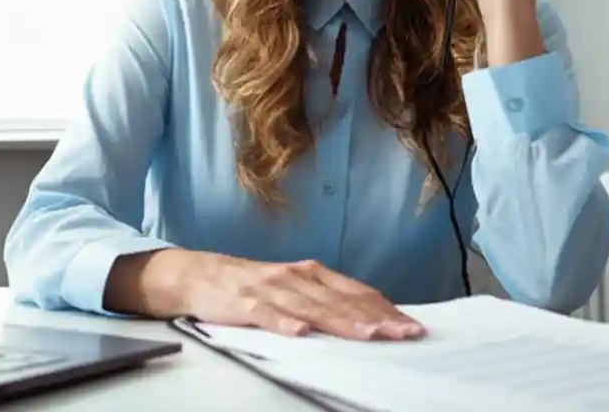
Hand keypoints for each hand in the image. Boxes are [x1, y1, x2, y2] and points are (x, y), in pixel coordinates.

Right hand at [107, 249, 425, 340]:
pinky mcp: (243, 301)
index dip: (385, 309)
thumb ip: (323, 301)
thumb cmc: (249, 286)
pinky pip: (266, 313)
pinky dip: (283, 322)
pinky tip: (300, 333)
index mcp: (310, 274)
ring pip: (312, 307)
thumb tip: (366, 320)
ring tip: (368, 335)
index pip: (355, 292)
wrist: (197, 274)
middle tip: (404, 334)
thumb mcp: (291, 288)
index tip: (411, 326)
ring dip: (342, 321)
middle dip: (376, 319)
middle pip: (341, 300)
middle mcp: (295, 276)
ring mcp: (270, 288)